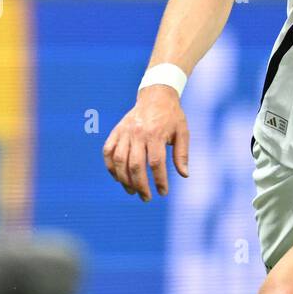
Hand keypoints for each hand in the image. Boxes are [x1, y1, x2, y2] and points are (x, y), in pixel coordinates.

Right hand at [103, 86, 188, 201]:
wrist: (156, 96)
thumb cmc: (172, 117)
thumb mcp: (183, 132)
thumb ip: (182, 154)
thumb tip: (184, 175)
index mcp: (156, 134)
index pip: (156, 163)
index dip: (159, 180)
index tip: (163, 192)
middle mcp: (138, 133)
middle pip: (135, 165)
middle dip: (140, 185)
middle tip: (146, 198)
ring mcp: (124, 132)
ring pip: (119, 161)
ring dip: (124, 180)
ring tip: (132, 191)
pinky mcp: (116, 131)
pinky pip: (108, 152)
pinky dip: (110, 167)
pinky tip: (118, 178)